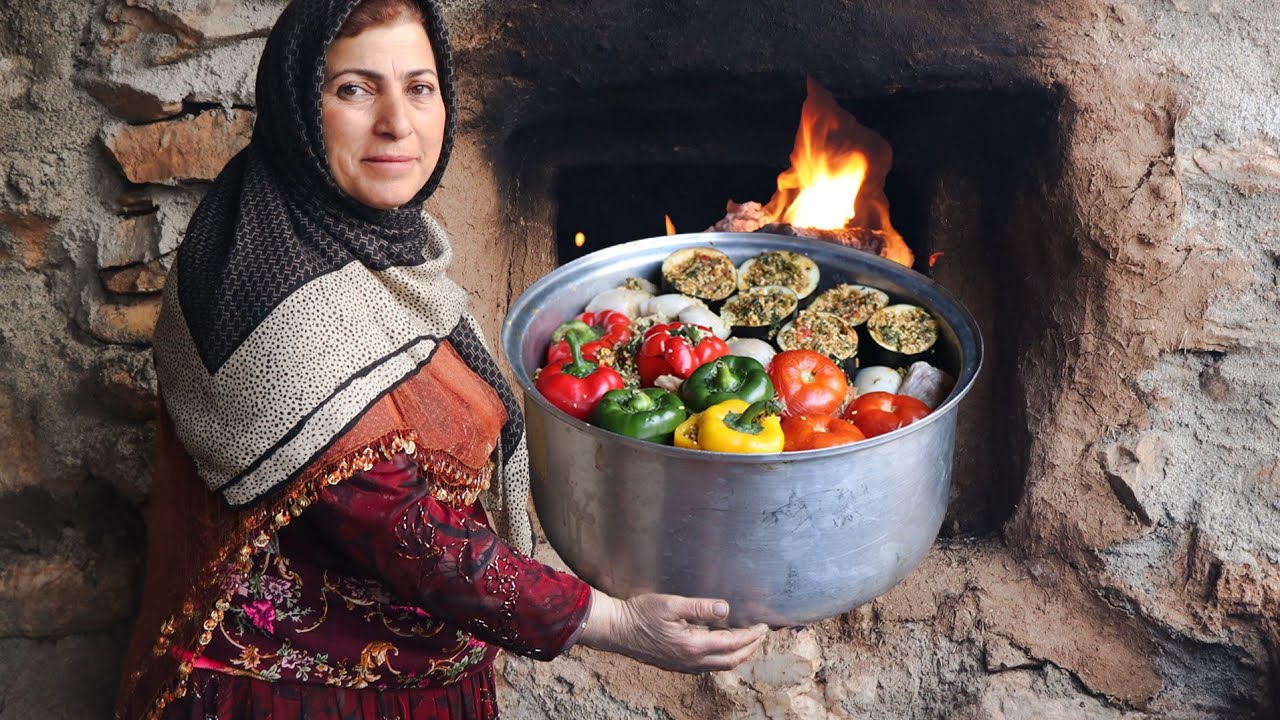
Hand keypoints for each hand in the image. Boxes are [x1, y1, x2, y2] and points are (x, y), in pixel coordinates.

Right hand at [577, 589, 767, 672]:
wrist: (616, 630)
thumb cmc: (640, 614)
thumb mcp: (670, 604)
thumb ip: (699, 607)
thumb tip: (725, 609)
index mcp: (693, 645)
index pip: (732, 643)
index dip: (751, 635)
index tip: (763, 626)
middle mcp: (691, 661)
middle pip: (731, 660)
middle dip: (750, 648)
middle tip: (761, 635)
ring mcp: (683, 666)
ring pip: (720, 666)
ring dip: (737, 655)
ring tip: (746, 641)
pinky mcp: (676, 665)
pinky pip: (707, 667)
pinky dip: (722, 658)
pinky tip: (720, 647)